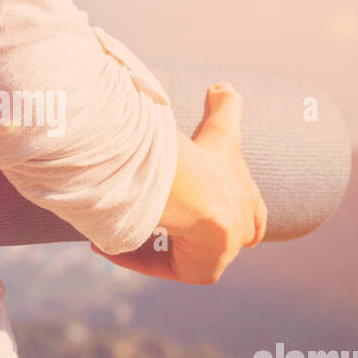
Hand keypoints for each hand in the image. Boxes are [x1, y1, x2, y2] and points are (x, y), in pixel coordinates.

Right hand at [91, 83, 266, 283]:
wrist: (198, 193)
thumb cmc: (207, 160)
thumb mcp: (220, 129)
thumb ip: (225, 106)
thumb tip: (222, 85)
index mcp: (245, 197)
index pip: (251, 210)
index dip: (229, 207)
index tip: (196, 200)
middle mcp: (237, 228)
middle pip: (218, 239)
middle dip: (186, 231)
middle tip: (156, 222)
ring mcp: (219, 252)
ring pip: (184, 252)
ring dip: (151, 242)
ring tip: (121, 229)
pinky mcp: (201, 272)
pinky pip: (165, 267)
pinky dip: (135, 256)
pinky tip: (105, 245)